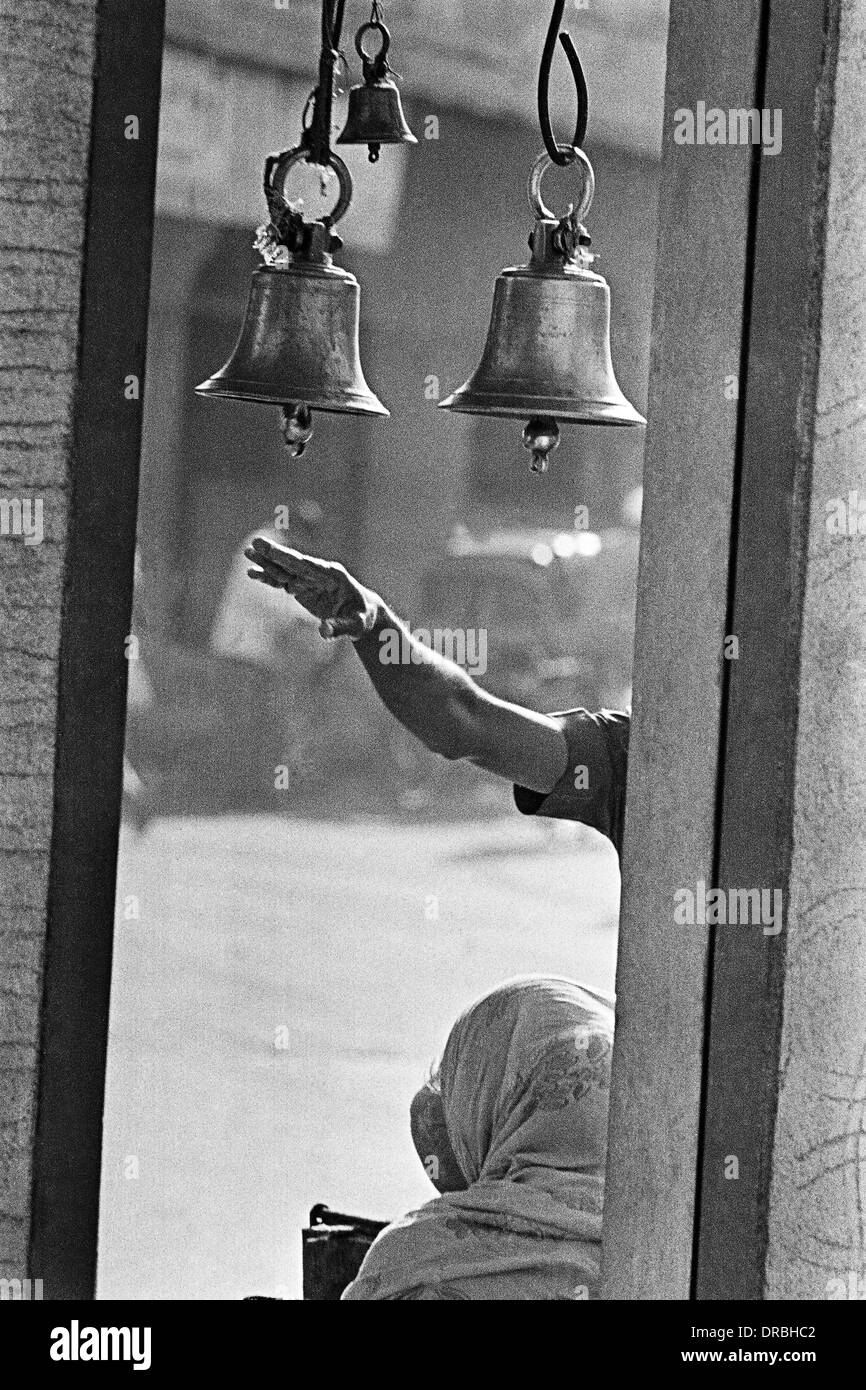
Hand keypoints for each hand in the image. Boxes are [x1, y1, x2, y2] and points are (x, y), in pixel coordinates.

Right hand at [245, 536, 379, 639]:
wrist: (362, 615)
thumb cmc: (362, 619)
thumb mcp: (356, 626)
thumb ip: (340, 628)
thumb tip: (323, 632)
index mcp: (334, 575)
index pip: (307, 565)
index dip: (289, 558)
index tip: (274, 550)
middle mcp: (320, 573)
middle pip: (293, 562)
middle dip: (274, 553)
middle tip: (255, 542)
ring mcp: (309, 579)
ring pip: (285, 569)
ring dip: (266, 562)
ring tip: (247, 552)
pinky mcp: (302, 587)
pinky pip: (282, 581)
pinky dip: (268, 577)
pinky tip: (253, 573)